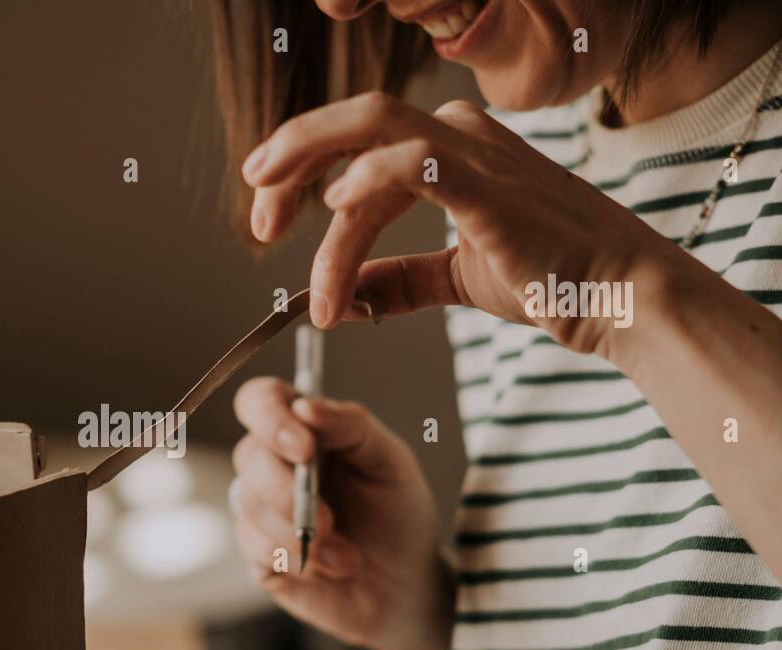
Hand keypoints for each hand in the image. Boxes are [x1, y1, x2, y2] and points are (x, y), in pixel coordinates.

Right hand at [230, 377, 452, 649]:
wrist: (407, 588)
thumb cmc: (399, 517)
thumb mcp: (391, 463)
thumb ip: (352, 426)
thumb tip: (305, 406)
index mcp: (304, 431)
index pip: (260, 401)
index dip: (269, 417)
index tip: (304, 447)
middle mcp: (274, 465)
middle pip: (248, 455)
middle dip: (286, 490)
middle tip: (330, 519)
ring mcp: (261, 509)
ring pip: (248, 504)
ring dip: (301, 533)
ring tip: (347, 556)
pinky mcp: (257, 553)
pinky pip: (254, 546)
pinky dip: (297, 558)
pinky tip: (331, 567)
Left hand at [242, 93, 682, 362]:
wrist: (620, 298)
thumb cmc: (552, 279)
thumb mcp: (457, 277)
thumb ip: (401, 279)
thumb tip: (350, 296)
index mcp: (450, 150)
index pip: (354, 148)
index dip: (298, 179)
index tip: (267, 222)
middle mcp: (458, 136)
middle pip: (350, 123)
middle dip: (288, 161)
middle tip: (257, 218)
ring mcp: (474, 153)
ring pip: (369, 137)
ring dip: (310, 183)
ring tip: (281, 246)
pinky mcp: (488, 185)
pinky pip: (414, 160)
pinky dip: (365, 179)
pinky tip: (333, 208)